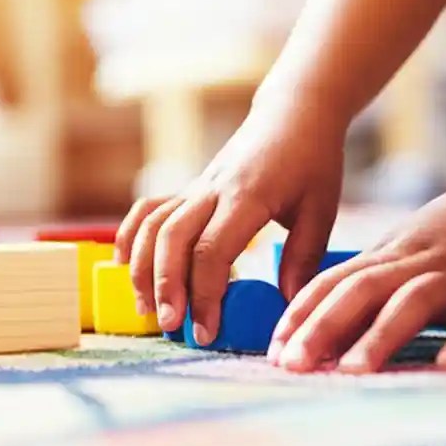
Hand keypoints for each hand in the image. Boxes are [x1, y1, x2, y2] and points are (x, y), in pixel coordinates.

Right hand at [115, 95, 345, 344]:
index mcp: (247, 196)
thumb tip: (287, 306)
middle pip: (171, 238)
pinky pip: (148, 210)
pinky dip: (131, 237)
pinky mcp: (188, 187)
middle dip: (165, 286)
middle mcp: (212, 189)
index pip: (212, 250)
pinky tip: (124, 267)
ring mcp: (195, 186)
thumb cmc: (312, 160)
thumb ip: (304, 258)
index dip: (204, 294)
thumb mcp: (321, 209)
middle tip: (171, 327)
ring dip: (142, 268)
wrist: (293, 113)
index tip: (207, 331)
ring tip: (146, 310)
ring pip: (152, 225)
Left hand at [267, 182, 445, 372]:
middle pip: (359, 290)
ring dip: (378, 337)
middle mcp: (413, 262)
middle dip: (321, 327)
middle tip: (292, 365)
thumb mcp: (403, 251)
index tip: (273, 350)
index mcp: (386, 254)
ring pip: (410, 301)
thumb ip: (369, 286)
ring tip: (351, 373)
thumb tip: (323, 331)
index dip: (300, 314)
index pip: (332, 281)